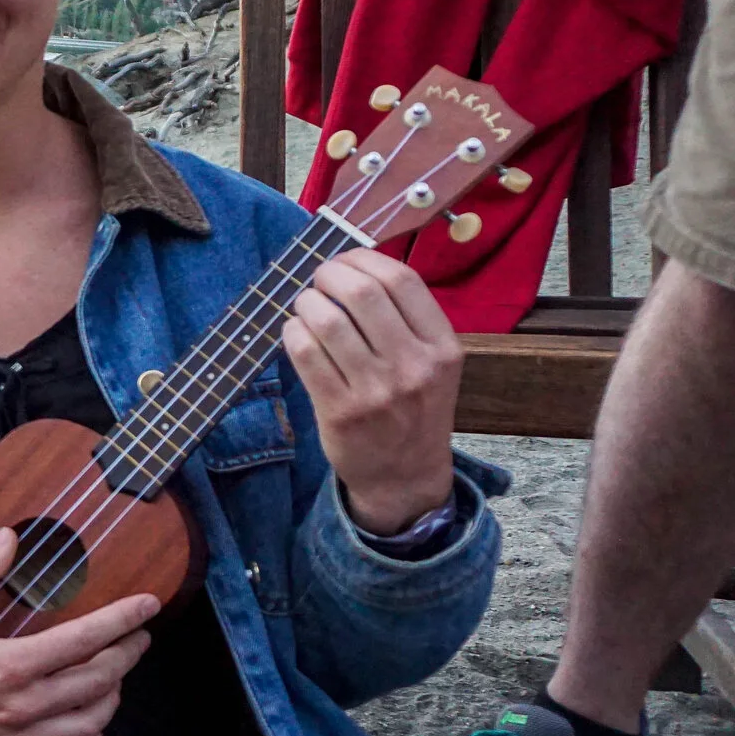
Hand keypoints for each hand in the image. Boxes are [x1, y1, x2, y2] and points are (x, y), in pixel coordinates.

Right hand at [0, 529, 157, 735]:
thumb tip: (9, 536)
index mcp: (9, 664)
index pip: (84, 641)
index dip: (123, 621)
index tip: (149, 606)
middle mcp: (21, 706)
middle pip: (98, 683)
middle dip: (127, 655)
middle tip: (136, 637)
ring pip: (90, 726)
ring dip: (112, 700)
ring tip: (113, 677)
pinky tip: (90, 731)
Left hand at [282, 250, 459, 533]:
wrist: (406, 476)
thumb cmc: (414, 407)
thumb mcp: (433, 362)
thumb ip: (406, 317)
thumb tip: (352, 263)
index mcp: (442, 346)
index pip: (401, 280)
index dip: (362, 259)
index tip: (344, 261)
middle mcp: (414, 366)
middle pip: (361, 293)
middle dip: (328, 274)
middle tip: (318, 280)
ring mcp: (376, 390)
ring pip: (327, 319)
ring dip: (306, 302)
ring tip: (306, 307)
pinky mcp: (340, 410)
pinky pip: (304, 352)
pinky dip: (292, 332)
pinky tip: (296, 333)